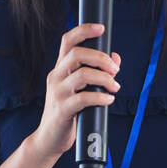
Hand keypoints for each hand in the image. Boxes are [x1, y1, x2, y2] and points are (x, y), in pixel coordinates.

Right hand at [28, 22, 121, 163]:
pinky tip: (109, 100)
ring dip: (105, 79)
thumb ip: (97, 73)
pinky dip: (100, 97)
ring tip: (114, 88)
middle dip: (101, 58)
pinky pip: (83, 98)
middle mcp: (56, 76)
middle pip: (77, 54)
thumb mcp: (81, 90)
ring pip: (83, 75)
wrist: (50, 139)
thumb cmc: (68, 113)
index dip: (84, 30)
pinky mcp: (62, 110)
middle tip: (115, 70)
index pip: (68, 40)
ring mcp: (57, 93)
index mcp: (60, 69)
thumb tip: (116, 58)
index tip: (102, 28)